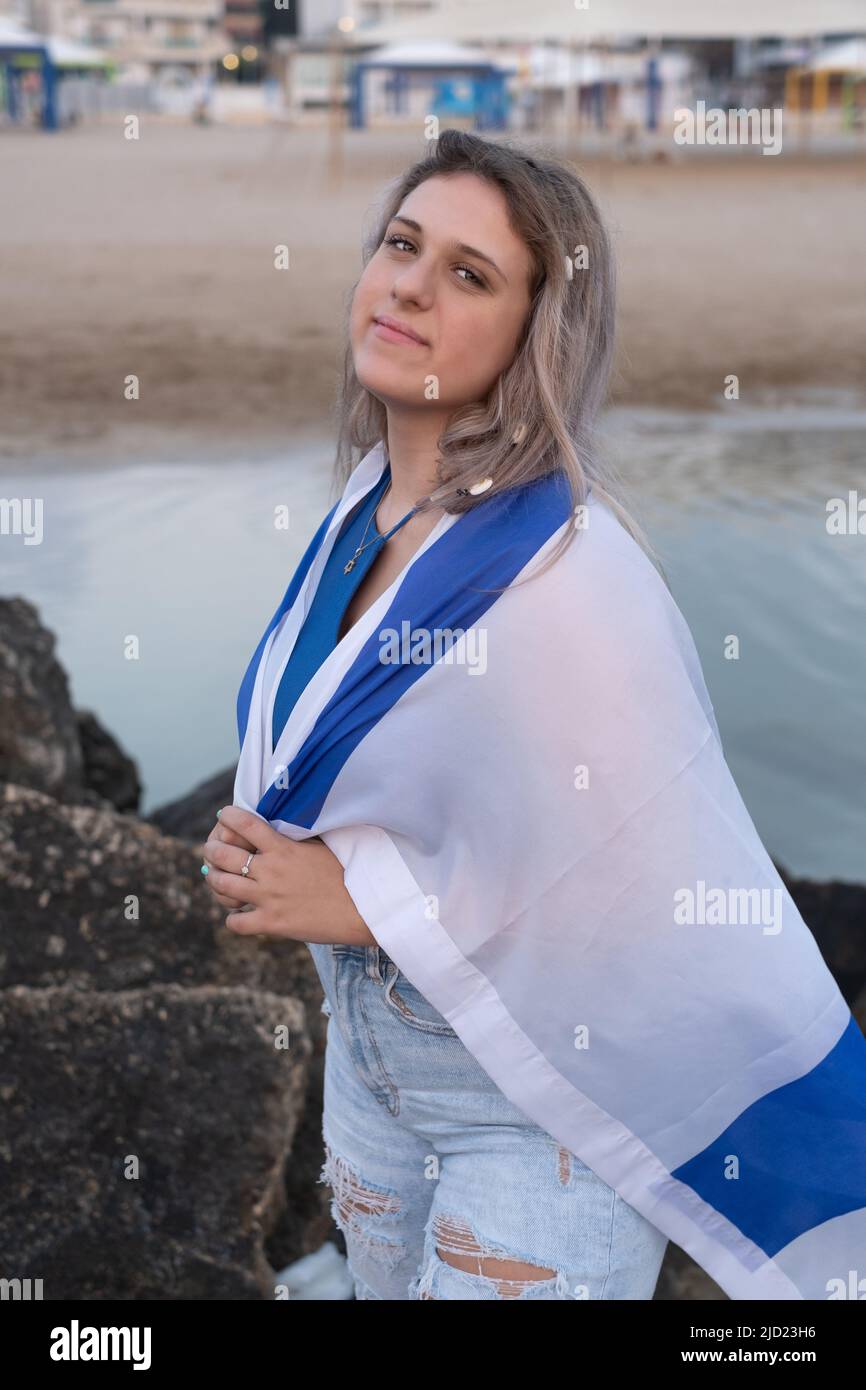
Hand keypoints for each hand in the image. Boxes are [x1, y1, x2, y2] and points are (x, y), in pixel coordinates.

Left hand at [200, 804, 376, 945]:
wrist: (362, 908)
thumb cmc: (347, 872)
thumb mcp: (321, 845)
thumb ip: (297, 837)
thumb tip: (283, 824)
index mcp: (283, 847)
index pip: (244, 823)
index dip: (228, 816)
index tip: (224, 815)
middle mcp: (270, 870)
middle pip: (223, 854)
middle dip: (211, 850)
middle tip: (211, 851)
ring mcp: (268, 898)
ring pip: (222, 886)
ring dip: (216, 881)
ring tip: (218, 879)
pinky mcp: (272, 923)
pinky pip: (236, 923)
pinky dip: (234, 919)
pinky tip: (240, 916)